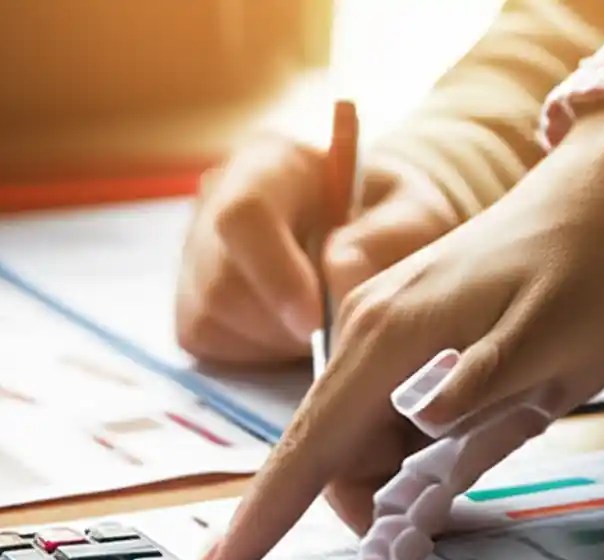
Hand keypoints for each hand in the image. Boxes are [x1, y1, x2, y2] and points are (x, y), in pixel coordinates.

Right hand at [176, 135, 456, 363]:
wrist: (364, 232)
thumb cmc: (388, 217)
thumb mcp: (413, 213)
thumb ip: (388, 237)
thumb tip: (341, 274)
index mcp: (266, 164)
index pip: (243, 215)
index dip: (274, 275)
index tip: (317, 322)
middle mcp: (213, 202)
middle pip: (221, 279)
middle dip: (282, 322)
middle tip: (336, 330)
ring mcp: (193, 253)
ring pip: (211, 316)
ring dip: (273, 339)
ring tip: (320, 323)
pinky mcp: (190, 302)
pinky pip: (209, 339)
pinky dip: (256, 351)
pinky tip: (291, 331)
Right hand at [201, 102, 603, 559]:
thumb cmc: (596, 264)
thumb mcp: (558, 341)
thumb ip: (484, 388)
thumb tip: (420, 427)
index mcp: (393, 338)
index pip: (312, 442)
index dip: (269, 508)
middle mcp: (370, 330)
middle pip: (330, 445)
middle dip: (364, 498)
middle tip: (448, 520)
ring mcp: (385, 326)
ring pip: (362, 429)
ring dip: (402, 469)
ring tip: (496, 442)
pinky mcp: (409, 328)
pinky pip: (388, 406)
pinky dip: (418, 440)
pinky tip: (483, 425)